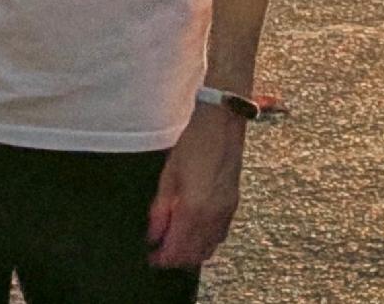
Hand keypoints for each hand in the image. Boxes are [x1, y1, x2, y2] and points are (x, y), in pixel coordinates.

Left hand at [146, 102, 244, 268]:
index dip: (162, 258)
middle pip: (192, 255)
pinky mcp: (233, 205)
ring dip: (191, 254)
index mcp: (193, 209)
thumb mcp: (169, 174)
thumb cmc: (194, 144)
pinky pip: (219, 236)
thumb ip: (160, 209)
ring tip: (176, 244)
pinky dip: (206, 242)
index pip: (176, 250)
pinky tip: (195, 233)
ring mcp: (225, 212)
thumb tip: (153, 235)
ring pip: (208, 249)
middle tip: (161, 251)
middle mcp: (212, 216)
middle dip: (175, 259)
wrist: (221, 125)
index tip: (151, 256)